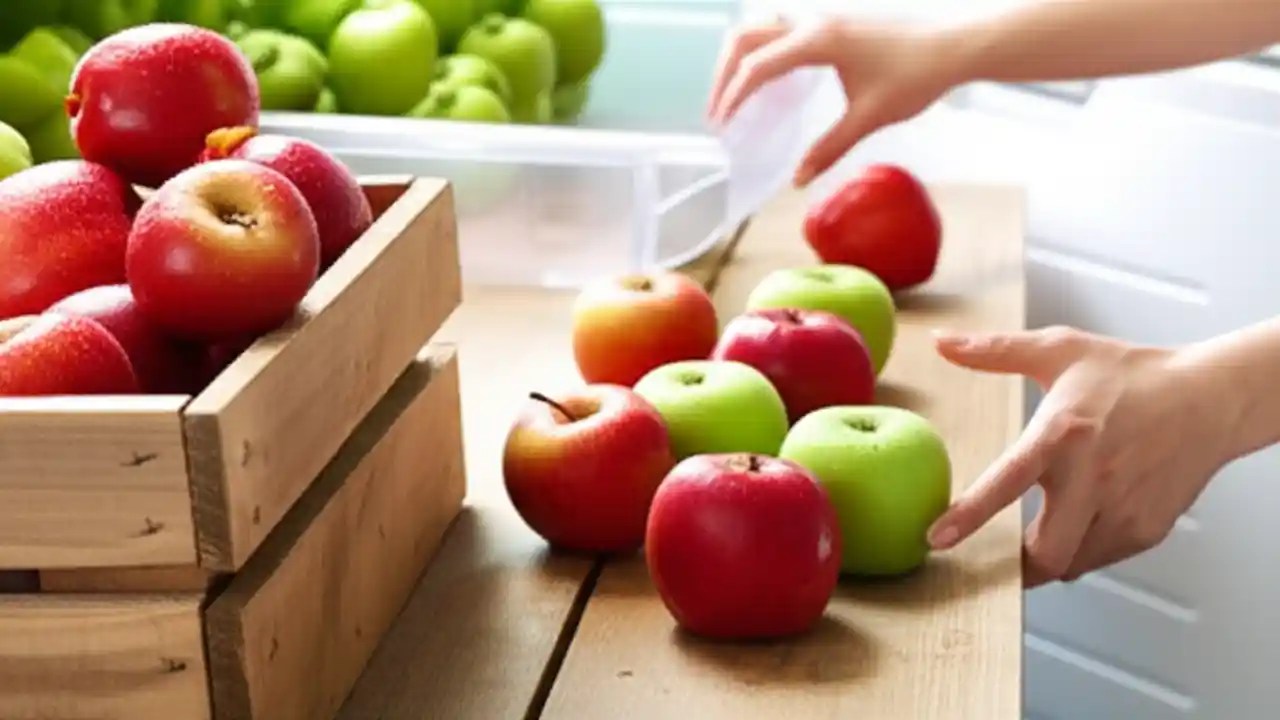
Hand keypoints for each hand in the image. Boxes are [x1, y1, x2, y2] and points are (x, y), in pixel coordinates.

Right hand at [706, 18, 960, 186]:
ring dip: (740, 57)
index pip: (758, 65)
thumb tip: (797, 180)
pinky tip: (769, 82)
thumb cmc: (916, 77)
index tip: (721, 126)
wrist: (954, 46)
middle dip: (724, 74)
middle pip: (746, 37)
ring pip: (761, 26)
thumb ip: (828, 148)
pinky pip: (781, 30)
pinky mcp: (832, 23)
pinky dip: (763, 51)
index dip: (733, 96)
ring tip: (734, 96)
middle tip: (718, 114)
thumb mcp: (868, 118)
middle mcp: (813, 21)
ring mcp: (822, 18)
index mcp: (818, 40)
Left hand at [924, 326, 1235, 586]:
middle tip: (991, 554)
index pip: (1008, 481)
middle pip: (1044, 554)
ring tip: (1035, 533)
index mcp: (1063, 433)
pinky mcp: (1147, 530)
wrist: (1212, 399)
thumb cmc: (1132, 374)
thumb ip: (995, 351)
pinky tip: (1076, 523)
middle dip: (1011, 565)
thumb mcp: (1060, 350)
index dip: (970, 515)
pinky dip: (1078, 551)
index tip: (936, 539)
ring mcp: (1125, 510)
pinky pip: (1098, 559)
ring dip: (1046, 558)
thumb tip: (940, 342)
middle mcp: (1094, 478)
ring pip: (1071, 564)